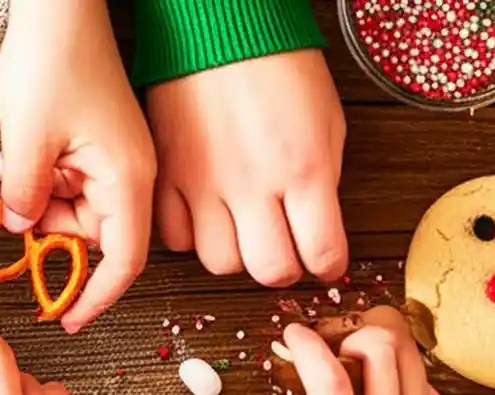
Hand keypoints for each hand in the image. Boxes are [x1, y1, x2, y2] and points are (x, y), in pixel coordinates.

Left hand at [0, 0, 154, 332]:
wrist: (59, 3)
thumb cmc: (54, 58)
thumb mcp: (28, 139)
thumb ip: (25, 196)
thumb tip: (24, 232)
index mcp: (127, 178)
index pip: (124, 260)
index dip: (97, 297)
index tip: (68, 319)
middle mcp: (128, 171)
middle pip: (87, 232)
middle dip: (39, 223)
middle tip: (3, 200)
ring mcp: (112, 155)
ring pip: (68, 203)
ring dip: (26, 192)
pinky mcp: (94, 141)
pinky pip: (62, 174)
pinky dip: (30, 171)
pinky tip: (0, 149)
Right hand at [147, 50, 346, 285]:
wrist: (219, 26)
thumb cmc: (277, 63)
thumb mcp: (327, 120)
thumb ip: (321, 180)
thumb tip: (315, 227)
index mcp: (303, 168)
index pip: (322, 252)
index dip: (328, 265)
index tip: (324, 261)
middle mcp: (252, 183)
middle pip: (269, 268)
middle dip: (283, 266)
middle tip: (284, 251)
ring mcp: (203, 183)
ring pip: (219, 261)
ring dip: (235, 254)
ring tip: (240, 230)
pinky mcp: (166, 175)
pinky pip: (175, 236)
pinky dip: (191, 235)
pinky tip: (203, 215)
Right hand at [285, 306, 453, 394]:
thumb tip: (317, 367)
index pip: (330, 377)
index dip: (307, 344)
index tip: (293, 334)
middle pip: (383, 345)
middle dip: (348, 329)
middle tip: (326, 341)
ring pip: (409, 350)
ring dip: (374, 340)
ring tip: (348, 354)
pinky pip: (419, 376)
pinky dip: (394, 368)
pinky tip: (374, 386)